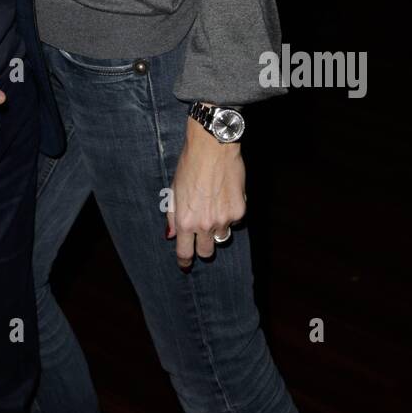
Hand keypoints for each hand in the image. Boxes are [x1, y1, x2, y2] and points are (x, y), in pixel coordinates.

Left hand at [166, 114, 245, 269]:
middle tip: (202, 233)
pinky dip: (231, 212)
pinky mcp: (240, 211)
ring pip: (223, 235)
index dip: (185, 261)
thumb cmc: (190, 166)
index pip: (185, 252)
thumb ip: (173, 216)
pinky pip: (235, 221)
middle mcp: (205, 225)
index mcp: (186, 221)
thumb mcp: (173, 190)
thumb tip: (171, 236)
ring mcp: (224, 219)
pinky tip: (226, 194)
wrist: (213, 148)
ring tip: (214, 205)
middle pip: (207, 251)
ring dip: (218, 227)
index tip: (185, 264)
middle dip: (204, 246)